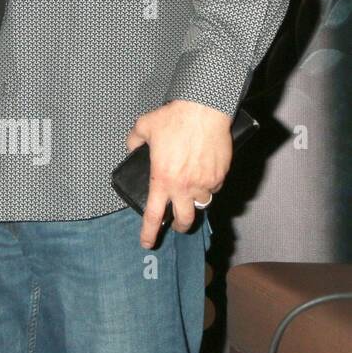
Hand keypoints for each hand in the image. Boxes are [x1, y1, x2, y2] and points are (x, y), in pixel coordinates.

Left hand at [127, 99, 231, 247]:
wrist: (203, 111)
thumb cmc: (173, 119)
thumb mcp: (144, 127)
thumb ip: (134, 140)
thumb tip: (132, 146)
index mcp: (162, 179)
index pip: (154, 215)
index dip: (149, 232)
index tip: (147, 242)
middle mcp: (185, 186)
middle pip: (184, 220)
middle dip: (180, 226)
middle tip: (177, 223)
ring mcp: (205, 182)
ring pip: (202, 203)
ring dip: (195, 202)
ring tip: (190, 193)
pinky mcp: (220, 175)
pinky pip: (214, 187)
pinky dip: (209, 185)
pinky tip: (203, 173)